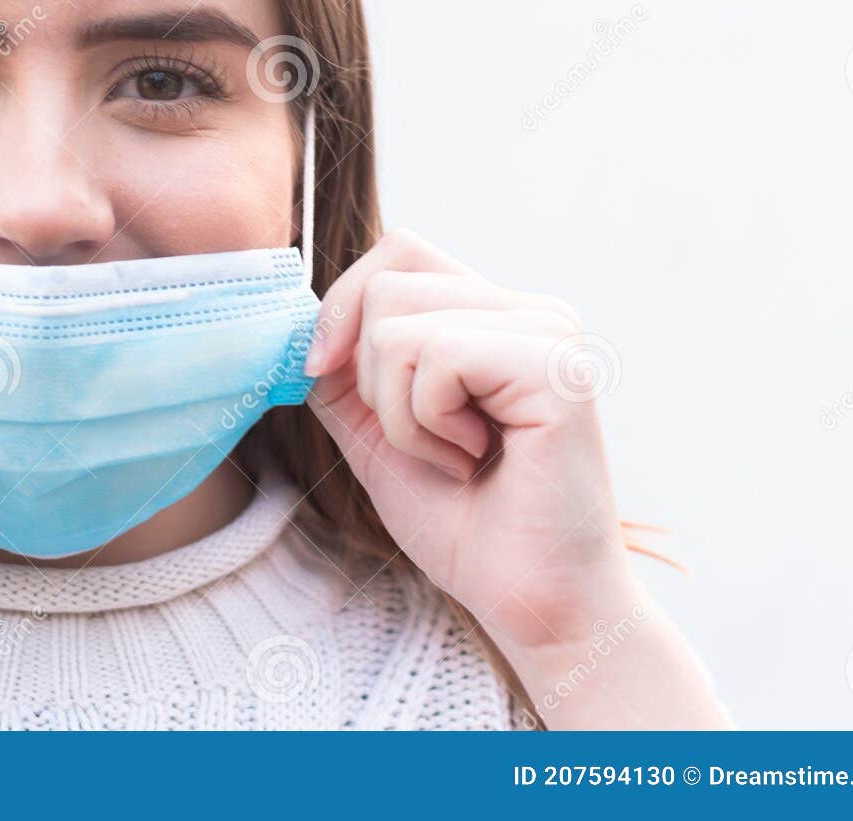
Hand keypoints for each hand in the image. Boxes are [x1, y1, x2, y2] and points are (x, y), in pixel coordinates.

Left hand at [302, 229, 636, 655]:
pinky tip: (476, 459)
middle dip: (371, 380)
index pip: (398, 251)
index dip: (343, 305)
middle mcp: (528, 309)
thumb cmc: (463, 522)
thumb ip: (342, 369)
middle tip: (429, 443)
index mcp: (493, 315)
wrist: (530, 601)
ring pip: (397, 324)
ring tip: (458, 456)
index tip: (323, 371)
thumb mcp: (375, 430)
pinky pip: (435, 355)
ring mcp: (548, 331)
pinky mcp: (555, 365)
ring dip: (401, 413)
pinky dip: (427, 424)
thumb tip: (296, 319)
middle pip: (387, 282)